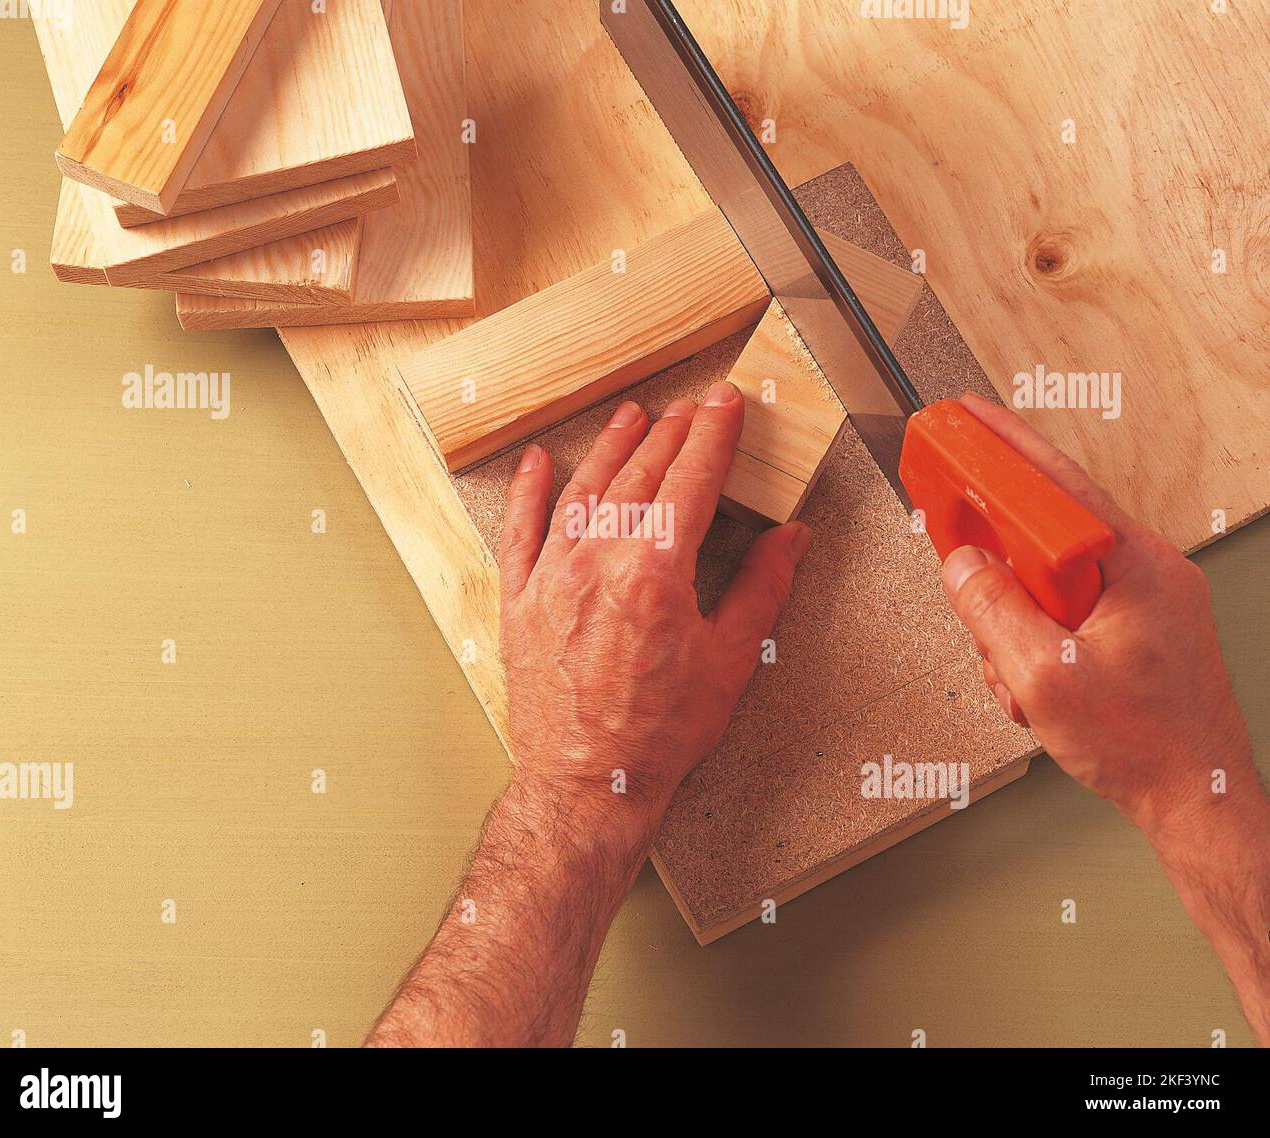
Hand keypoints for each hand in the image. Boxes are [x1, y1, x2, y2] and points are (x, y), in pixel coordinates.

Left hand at [498, 382, 810, 846]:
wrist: (589, 782)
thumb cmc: (657, 733)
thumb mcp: (730, 661)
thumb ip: (762, 589)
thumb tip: (789, 540)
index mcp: (656, 571)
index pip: (692, 479)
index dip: (713, 435)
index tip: (724, 405)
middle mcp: (600, 561)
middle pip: (641, 474)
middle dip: (670, 434)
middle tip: (689, 409)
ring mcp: (554, 576)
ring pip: (584, 490)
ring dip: (611, 447)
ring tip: (631, 418)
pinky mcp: (522, 599)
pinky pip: (521, 530)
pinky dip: (527, 492)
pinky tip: (535, 464)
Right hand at [939, 392, 1254, 832]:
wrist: (1197, 800)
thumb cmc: (1149, 745)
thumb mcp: (1045, 675)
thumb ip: (992, 609)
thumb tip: (962, 565)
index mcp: (1135, 564)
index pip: (1057, 484)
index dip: (1004, 446)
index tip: (966, 417)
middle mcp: (1145, 571)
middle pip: (1043, 538)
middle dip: (1001, 582)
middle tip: (980, 605)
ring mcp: (1142, 601)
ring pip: (1047, 584)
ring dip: (1016, 631)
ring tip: (1024, 681)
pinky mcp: (1134, 628)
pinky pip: (1064, 614)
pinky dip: (1036, 647)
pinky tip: (1037, 688)